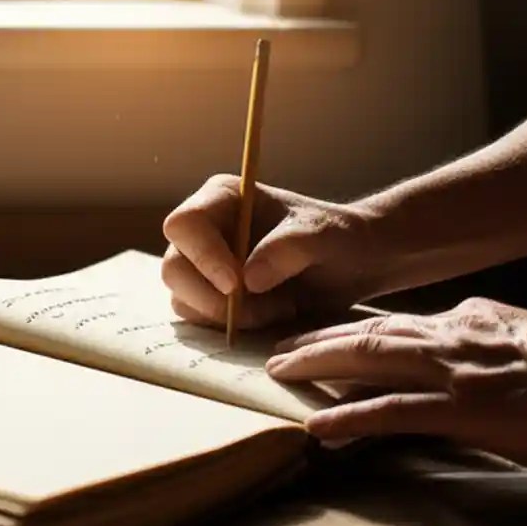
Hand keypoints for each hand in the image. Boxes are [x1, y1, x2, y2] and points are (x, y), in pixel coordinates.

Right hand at [161, 174, 384, 329]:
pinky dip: (231, 326)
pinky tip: (269, 316)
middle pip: (174, 268)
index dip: (202, 256)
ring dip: (227, 316)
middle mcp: (204, 230)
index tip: (235, 285)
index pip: (185, 225)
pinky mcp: (209, 296)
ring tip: (278, 308)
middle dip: (213, 298)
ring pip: (183, 299)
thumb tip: (247, 278)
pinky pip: (199, 319)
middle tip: (262, 311)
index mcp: (222, 198)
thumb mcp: (324, 235)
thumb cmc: (338, 238)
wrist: (351, 265)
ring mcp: (202, 265)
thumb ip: (289, 248)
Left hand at [266, 297, 526, 471]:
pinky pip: (392, 412)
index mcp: (466, 321)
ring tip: (276, 374)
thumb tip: (453, 352)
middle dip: (316, 340)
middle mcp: (451, 336)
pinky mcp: (465, 409)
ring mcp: (454, 372)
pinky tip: (316, 427)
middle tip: (275, 349)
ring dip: (316, 366)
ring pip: (368, 360)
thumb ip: (480, 344)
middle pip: (367, 332)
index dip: (347, 329)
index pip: (393, 322)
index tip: (315, 335)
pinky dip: (349, 417)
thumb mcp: (523, 341)